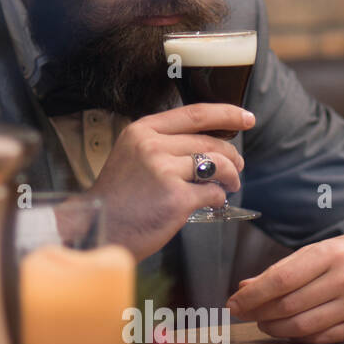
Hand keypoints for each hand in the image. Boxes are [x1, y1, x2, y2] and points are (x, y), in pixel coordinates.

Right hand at [87, 104, 252, 259]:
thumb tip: (206, 147)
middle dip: (232, 155)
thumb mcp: (130, 157)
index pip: (195, 113)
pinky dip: (218, 199)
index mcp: (142, 131)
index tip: (246, 117)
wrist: (96, 229)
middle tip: (237, 167)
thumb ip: (161, 146)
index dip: (226, 113)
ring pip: (216, 165)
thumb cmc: (118, 199)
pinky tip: (212, 204)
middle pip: (210, 142)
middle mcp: (152, 146)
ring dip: (231, 176)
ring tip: (231, 185)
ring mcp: (164, 171)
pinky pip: (213, 193)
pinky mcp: (175, 198)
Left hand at [225, 231, 343, 343]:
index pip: (281, 278)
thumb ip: (284, 270)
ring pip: (302, 326)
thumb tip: (245, 289)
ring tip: (265, 322)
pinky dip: (299, 337)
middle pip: (288, 305)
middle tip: (245, 315)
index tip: (234, 304)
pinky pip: (321, 338)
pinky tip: (290, 331)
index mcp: (331, 253)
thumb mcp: (322, 251)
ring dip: (275, 328)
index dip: (253, 295)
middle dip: (259, 313)